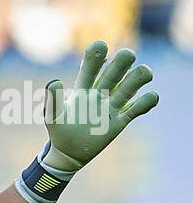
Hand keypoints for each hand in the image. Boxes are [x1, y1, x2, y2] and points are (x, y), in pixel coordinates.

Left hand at [43, 40, 157, 171]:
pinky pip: (138, 108)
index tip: (101, 48)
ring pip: (131, 84)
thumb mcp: (53, 117)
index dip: (98, 53)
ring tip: (145, 74)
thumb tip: (54, 82)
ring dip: (140, 75)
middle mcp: (101, 92)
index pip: (93, 64)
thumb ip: (53, 100)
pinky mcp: (120, 121)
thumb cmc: (59, 132)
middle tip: (128, 57)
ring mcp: (112, 106)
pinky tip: (150, 97)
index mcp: (84, 87)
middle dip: (123, 59)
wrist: (68, 154)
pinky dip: (148, 100)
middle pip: (116, 68)